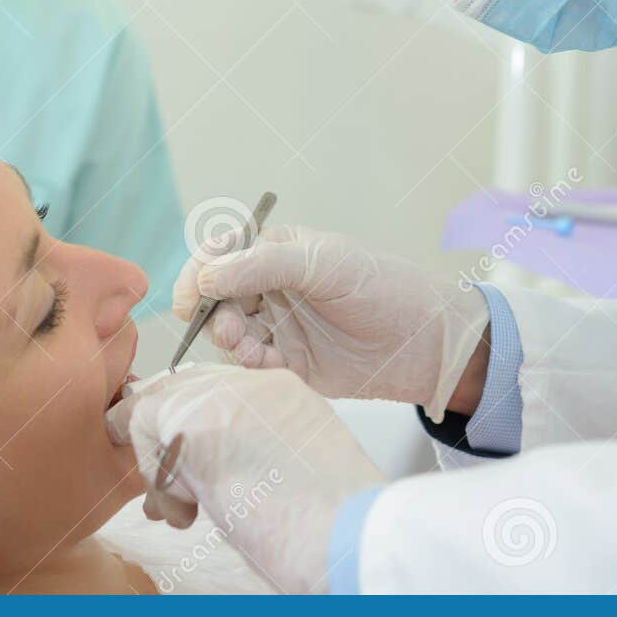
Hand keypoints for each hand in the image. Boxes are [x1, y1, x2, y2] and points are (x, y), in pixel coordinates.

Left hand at [106, 365, 382, 593]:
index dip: (191, 431)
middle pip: (181, 387)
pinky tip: (183, 509)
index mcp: (286, 394)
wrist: (347, 536)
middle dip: (164, 440)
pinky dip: (149, 471)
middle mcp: (255, 382)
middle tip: (175, 498)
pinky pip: (138, 423)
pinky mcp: (194, 415)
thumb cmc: (332, 528)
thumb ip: (250, 453)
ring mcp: (225, 392)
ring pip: (156, 405)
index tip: (188, 475)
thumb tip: (203, 466)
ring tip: (185, 512)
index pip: (215, 391)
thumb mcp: (294, 472)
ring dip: (158, 464)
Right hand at [172, 225, 490, 416]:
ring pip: (230, 331)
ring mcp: (279, 325)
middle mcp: (272, 286)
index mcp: (278, 250)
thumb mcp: (324, 264)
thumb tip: (208, 275)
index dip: (199, 272)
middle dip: (213, 311)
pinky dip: (248, 365)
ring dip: (228, 338)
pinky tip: (264, 363)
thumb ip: (264, 266)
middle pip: (218, 295)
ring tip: (244, 344)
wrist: (425, 343)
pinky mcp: (289, 363)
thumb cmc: (382, 288)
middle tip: (226, 327)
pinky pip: (252, 364)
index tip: (191, 298)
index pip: (222, 253)